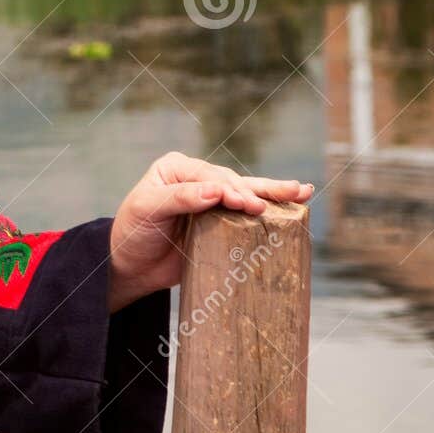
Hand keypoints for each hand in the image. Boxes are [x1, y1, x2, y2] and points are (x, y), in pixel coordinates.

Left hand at [106, 152, 313, 312]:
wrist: (131, 263)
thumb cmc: (133, 232)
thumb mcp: (147, 210)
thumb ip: (180, 198)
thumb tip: (215, 190)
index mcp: (176, 169)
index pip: (209, 177)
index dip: (228, 189)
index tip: (245, 204)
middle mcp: (197, 178)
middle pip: (232, 181)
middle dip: (255, 191)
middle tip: (274, 204)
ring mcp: (211, 198)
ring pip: (247, 190)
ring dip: (274, 192)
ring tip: (302, 191)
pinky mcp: (221, 220)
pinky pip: (247, 210)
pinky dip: (270, 205)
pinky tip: (296, 200)